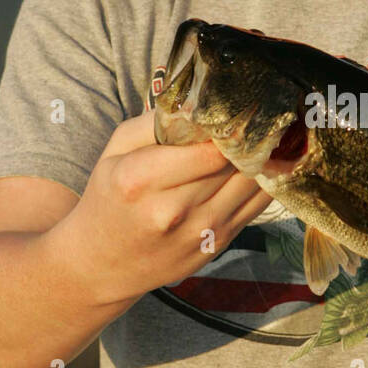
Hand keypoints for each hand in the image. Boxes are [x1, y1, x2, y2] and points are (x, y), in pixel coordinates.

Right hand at [59, 110, 272, 304]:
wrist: (101, 265)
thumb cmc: (109, 198)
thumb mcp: (115, 151)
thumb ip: (155, 123)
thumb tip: (200, 103)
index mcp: (140, 180)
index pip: (208, 149)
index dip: (227, 128)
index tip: (233, 112)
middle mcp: (172, 210)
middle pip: (233, 163)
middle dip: (247, 139)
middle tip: (255, 119)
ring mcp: (200, 232)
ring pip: (253, 183)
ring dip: (262, 158)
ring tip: (262, 139)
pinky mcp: (218, 245)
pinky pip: (257, 205)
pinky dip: (265, 182)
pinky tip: (263, 165)